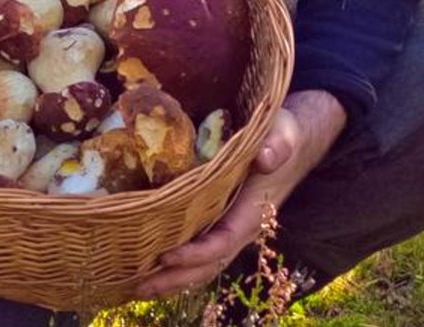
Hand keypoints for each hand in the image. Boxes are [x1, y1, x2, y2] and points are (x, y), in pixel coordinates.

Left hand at [135, 90, 345, 298]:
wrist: (287, 140)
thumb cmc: (280, 135)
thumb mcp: (282, 134)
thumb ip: (277, 145)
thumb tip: (266, 158)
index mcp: (251, 212)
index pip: (223, 242)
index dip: (196, 254)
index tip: (167, 256)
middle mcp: (238, 227)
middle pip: (208, 265)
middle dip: (176, 278)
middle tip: (140, 287)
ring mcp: (226, 227)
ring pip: (200, 264)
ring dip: (171, 279)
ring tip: (136, 288)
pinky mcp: (215, 222)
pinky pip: (196, 250)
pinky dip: (174, 265)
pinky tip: (147, 269)